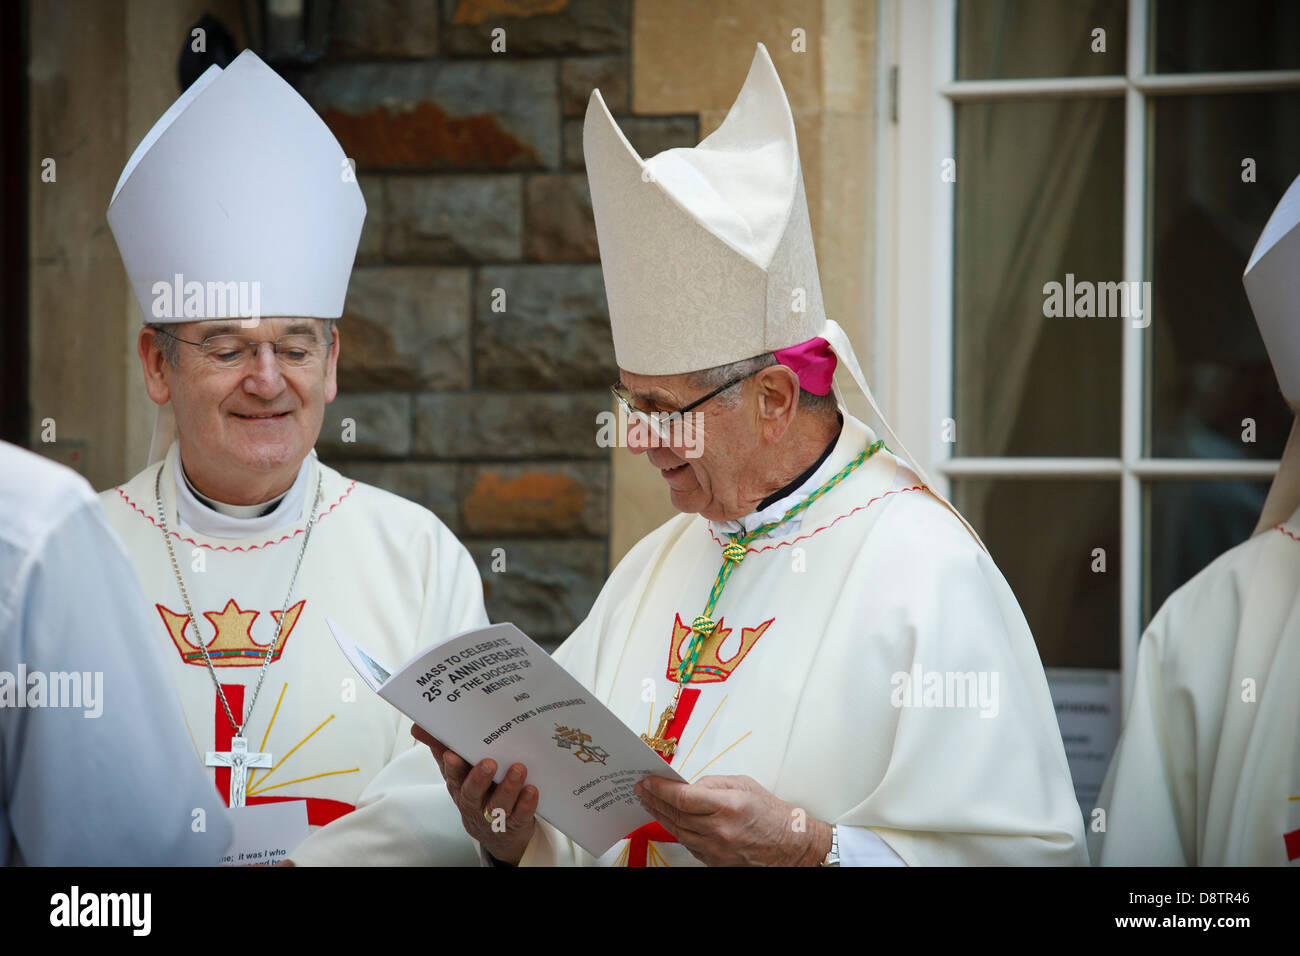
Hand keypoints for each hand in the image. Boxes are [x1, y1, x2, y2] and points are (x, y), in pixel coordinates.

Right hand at [410, 724, 537, 864]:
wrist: (497, 834)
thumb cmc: (477, 792)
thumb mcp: (458, 773)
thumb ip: (442, 748)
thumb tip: (419, 726)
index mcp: (459, 787)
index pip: (453, 776)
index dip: (453, 767)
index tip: (453, 754)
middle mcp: (474, 803)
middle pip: (473, 793)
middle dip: (479, 778)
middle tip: (489, 763)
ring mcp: (494, 815)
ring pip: (498, 805)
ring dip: (508, 787)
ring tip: (518, 769)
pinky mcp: (515, 823)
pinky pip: (520, 815)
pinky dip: (526, 804)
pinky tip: (532, 790)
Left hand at [635, 774, 831, 865]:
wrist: (790, 845)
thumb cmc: (772, 815)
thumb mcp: (744, 785)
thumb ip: (713, 783)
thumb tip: (689, 785)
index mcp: (728, 807)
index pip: (683, 796)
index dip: (660, 788)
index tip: (648, 781)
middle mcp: (720, 830)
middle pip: (675, 814)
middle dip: (654, 799)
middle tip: (641, 789)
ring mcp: (716, 849)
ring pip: (677, 831)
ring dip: (659, 815)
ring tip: (649, 802)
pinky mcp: (714, 861)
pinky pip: (688, 843)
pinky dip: (675, 830)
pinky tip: (668, 819)